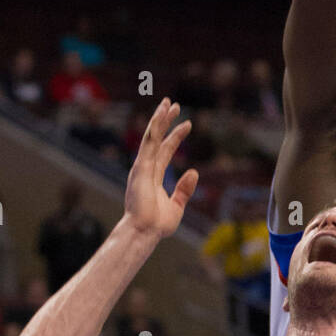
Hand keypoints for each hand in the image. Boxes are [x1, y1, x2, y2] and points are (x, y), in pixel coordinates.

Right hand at [123, 99, 198, 238]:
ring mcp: (142, 166)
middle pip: (157, 139)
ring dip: (160, 118)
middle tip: (174, 105)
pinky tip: (161, 114)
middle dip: (166, 121)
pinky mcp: (141, 166)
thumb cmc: (156, 225)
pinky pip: (149, 142)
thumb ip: (184, 189)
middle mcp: (146, 168)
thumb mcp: (177, 206)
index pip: (165, 151)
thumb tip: (194, 172)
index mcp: (153, 177)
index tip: (187, 124)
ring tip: (169, 103)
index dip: (175, 136)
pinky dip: (155, 126)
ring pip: (152, 136)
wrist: (144, 232)